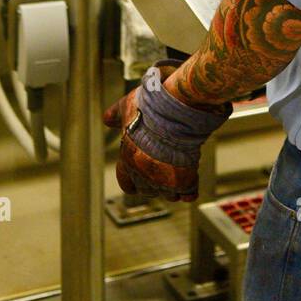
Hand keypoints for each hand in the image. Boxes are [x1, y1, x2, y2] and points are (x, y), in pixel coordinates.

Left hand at [103, 61, 230, 201]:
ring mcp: (162, 179)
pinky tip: (192, 180)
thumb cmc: (150, 107)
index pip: (127, 182)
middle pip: (148, 190)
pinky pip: (187, 193)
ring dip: (174, 186)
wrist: (174, 110)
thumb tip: (108, 118)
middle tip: (166, 169)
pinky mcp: (182, 180)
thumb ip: (116, 115)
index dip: (135, 180)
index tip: (142, 174)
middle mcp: (142, 173)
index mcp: (128, 158)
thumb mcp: (127, 107)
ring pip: (168, 194)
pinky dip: (190, 190)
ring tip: (181, 170)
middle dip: (156, 183)